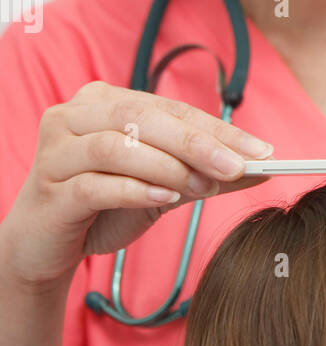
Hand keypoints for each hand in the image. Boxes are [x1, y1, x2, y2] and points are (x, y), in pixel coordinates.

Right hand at [0, 80, 275, 288]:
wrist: (44, 245)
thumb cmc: (102, 206)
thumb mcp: (162, 186)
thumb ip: (204, 173)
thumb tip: (259, 169)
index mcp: (103, 101)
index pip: (170, 109)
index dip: (218, 129)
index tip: (262, 151)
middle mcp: (73, 116)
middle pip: (142, 119)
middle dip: (197, 143)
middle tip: (238, 167)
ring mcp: (55, 151)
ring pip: (116, 147)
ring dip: (168, 167)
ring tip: (203, 188)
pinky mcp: (49, 190)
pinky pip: (94, 185)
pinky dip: (134, 190)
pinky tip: (165, 200)